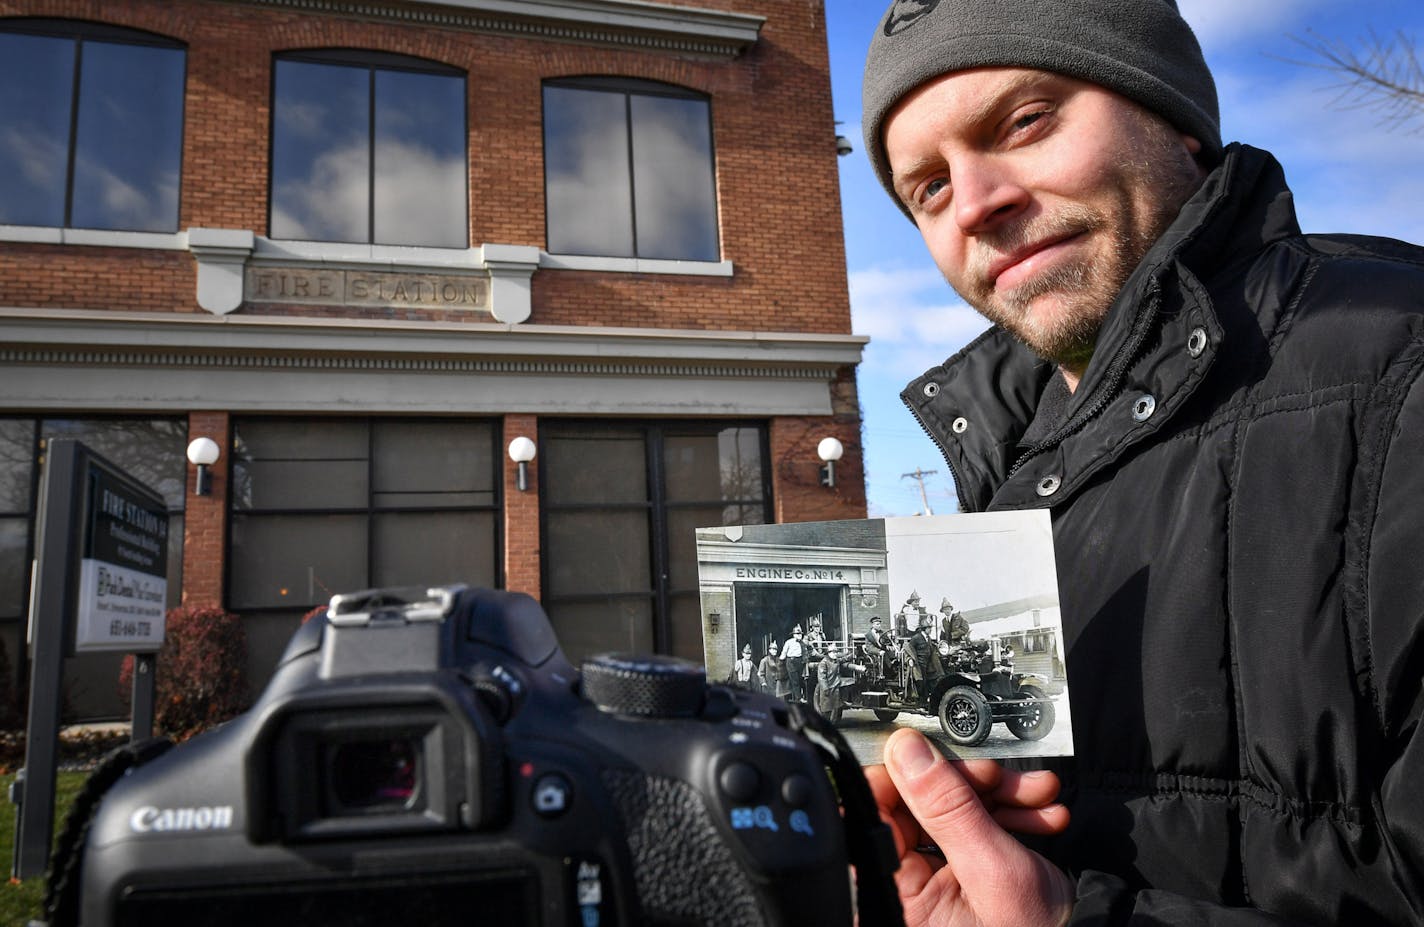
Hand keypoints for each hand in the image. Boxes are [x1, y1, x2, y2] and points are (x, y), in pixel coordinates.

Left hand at [865, 728, 1074, 926]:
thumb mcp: (990, 866)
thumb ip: (948, 807)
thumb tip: (907, 751)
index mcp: (896, 892)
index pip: (876, 812)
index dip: (904, 774)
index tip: (936, 752)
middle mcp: (908, 887)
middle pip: (918, 805)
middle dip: (969, 782)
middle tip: (1001, 774)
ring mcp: (937, 880)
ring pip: (952, 811)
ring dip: (1001, 795)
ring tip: (1039, 795)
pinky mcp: (964, 874)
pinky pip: (973, 830)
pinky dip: (1009, 816)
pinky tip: (1042, 815)